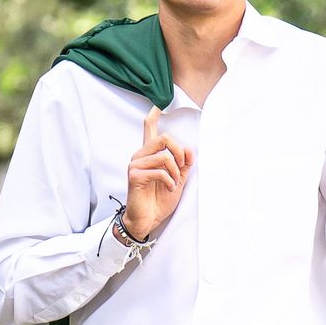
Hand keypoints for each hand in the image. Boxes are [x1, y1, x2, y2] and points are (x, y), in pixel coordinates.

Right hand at [124, 104, 192, 238]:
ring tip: (174, 183)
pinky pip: (160, 171)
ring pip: (165, 156)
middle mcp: (140, 156)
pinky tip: (169, 188)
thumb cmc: (159, 200)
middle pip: (165, 138)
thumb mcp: (177, 180)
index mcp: (150, 154)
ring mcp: (136, 165)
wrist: (147, 220)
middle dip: (180, 152)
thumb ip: (184, 165)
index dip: (153, 115)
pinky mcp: (135, 175)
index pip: (149, 128)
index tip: (158, 104)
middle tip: (182, 166)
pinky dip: (170, 180)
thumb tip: (191, 151)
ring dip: (176, 172)